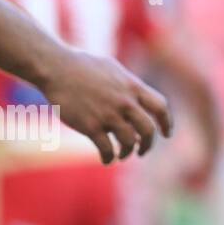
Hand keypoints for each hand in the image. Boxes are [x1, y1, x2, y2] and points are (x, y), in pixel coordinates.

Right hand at [37, 49, 173, 163]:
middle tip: (143, 150)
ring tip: (122, 155)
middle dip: (148, 144)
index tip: (166, 134)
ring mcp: (108, 115)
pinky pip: (106, 149)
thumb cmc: (83, 65)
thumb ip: (128, 84)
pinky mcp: (90, 126)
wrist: (57, 68)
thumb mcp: (114, 69)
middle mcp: (125, 102)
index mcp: (133, 87)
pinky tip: (107, 159)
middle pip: (148, 130)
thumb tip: (137, 95)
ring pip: (129, 142)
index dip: (167, 122)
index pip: (160, 107)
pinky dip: (108, 157)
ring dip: (127, 152)